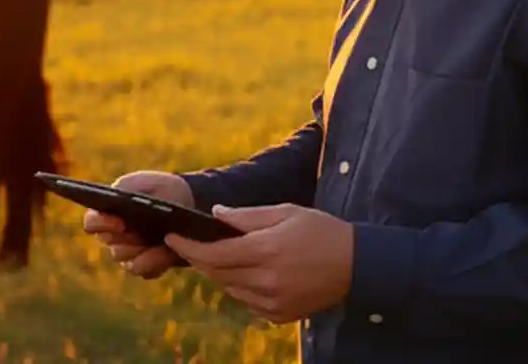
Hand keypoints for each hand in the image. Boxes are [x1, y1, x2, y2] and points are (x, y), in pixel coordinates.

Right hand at [81, 170, 194, 279]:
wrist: (184, 202)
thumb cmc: (157, 189)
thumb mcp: (141, 182)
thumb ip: (125, 186)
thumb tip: (117, 197)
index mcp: (107, 216)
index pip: (92, 223)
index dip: (101, 224)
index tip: (120, 222)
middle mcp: (114, 239)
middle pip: (113, 248)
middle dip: (128, 242)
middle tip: (142, 234)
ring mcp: (130, 255)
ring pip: (128, 262)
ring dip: (144, 253)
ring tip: (161, 243)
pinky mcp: (148, 266)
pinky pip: (146, 271)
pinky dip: (157, 262)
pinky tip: (167, 253)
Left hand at [164, 203, 352, 323]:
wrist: (356, 265)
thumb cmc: (321, 231)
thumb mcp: (286, 212)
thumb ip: (248, 216)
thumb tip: (215, 215)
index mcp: (267, 250)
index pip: (215, 254)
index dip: (189, 247)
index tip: (172, 237)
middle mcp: (266, 280)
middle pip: (217, 273)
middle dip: (200, 258)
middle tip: (191, 243)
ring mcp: (272, 302)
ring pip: (229, 288)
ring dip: (221, 272)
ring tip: (226, 255)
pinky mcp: (277, 314)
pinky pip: (246, 301)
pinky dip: (240, 286)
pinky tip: (252, 272)